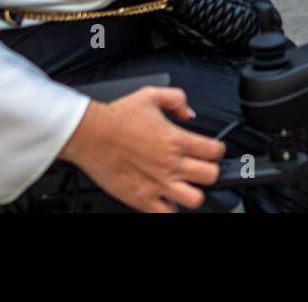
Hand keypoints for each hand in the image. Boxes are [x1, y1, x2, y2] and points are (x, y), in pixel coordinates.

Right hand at [58, 86, 224, 212]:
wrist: (90, 134)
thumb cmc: (116, 116)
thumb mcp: (151, 94)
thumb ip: (177, 100)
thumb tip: (190, 113)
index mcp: (177, 139)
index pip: (215, 151)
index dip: (216, 151)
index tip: (210, 151)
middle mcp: (171, 163)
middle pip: (211, 176)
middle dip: (209, 173)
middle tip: (199, 170)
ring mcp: (158, 183)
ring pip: (195, 199)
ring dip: (193, 194)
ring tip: (184, 187)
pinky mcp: (141, 198)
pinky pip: (166, 214)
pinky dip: (169, 210)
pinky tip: (165, 201)